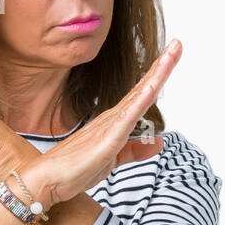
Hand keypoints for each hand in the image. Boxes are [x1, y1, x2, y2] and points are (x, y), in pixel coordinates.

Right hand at [19, 40, 181, 207]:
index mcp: (114, 122)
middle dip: (161, 66)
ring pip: (138, 96)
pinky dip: (140, 101)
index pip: (140, 95)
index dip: (156, 75)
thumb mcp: (111, 160)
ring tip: (171, 55)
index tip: (170, 56)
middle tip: (178, 44)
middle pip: (142, 88)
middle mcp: (112, 118)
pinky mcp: (107, 139)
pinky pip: (127, 118)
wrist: (46, 180)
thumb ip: (133, 151)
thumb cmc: (72, 170)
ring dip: (155, 76)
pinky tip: (151, 87)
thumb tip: (158, 143)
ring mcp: (109, 126)